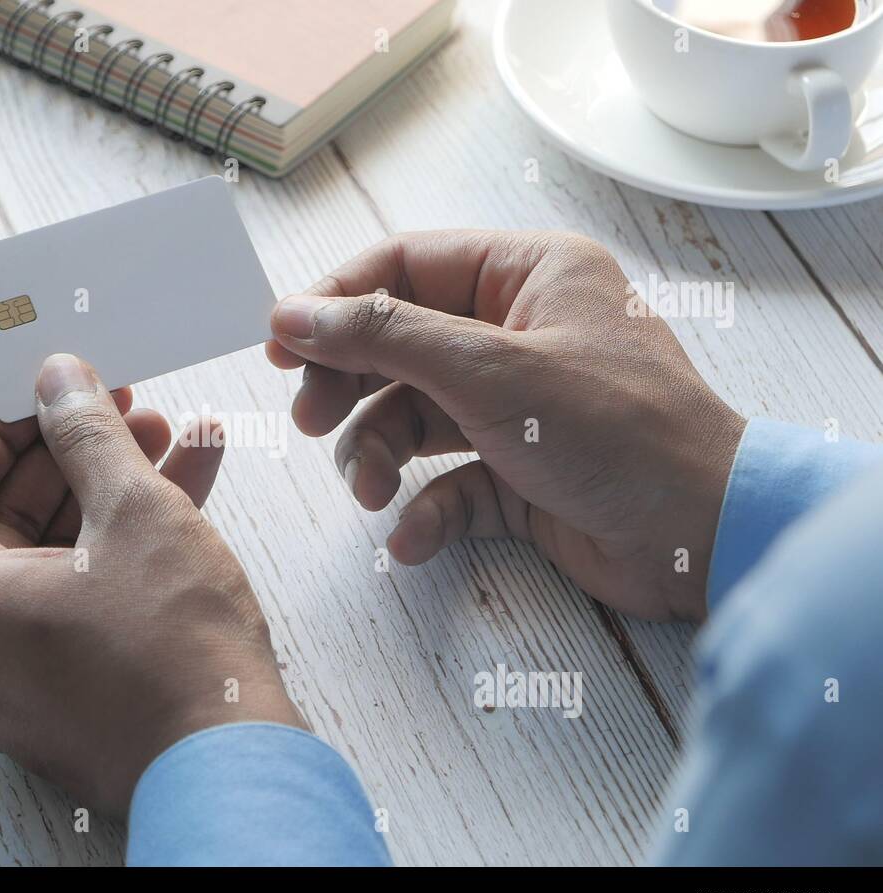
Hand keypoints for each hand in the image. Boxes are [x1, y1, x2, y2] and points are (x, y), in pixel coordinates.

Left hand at [0, 354, 302, 816]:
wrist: (233, 765)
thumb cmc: (175, 648)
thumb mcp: (134, 510)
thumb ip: (87, 432)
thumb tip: (59, 379)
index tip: (44, 386)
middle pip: (1, 517)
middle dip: (68, 451)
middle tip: (118, 403)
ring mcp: (19, 677)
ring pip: (52, 555)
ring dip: (107, 489)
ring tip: (169, 435)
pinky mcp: (70, 693)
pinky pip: (79, 598)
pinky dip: (122, 545)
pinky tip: (188, 486)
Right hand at [267, 231, 744, 622]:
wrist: (704, 537)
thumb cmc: (618, 432)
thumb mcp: (489, 371)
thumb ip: (384, 337)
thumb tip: (292, 312)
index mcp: (527, 276)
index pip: (404, 265)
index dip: (335, 301)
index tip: (279, 345)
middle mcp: (518, 333)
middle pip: (399, 343)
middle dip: (350, 386)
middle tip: (311, 422)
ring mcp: (518, 405)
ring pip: (415, 417)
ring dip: (380, 455)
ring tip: (370, 491)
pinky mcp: (519, 471)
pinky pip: (446, 481)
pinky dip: (424, 510)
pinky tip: (413, 538)